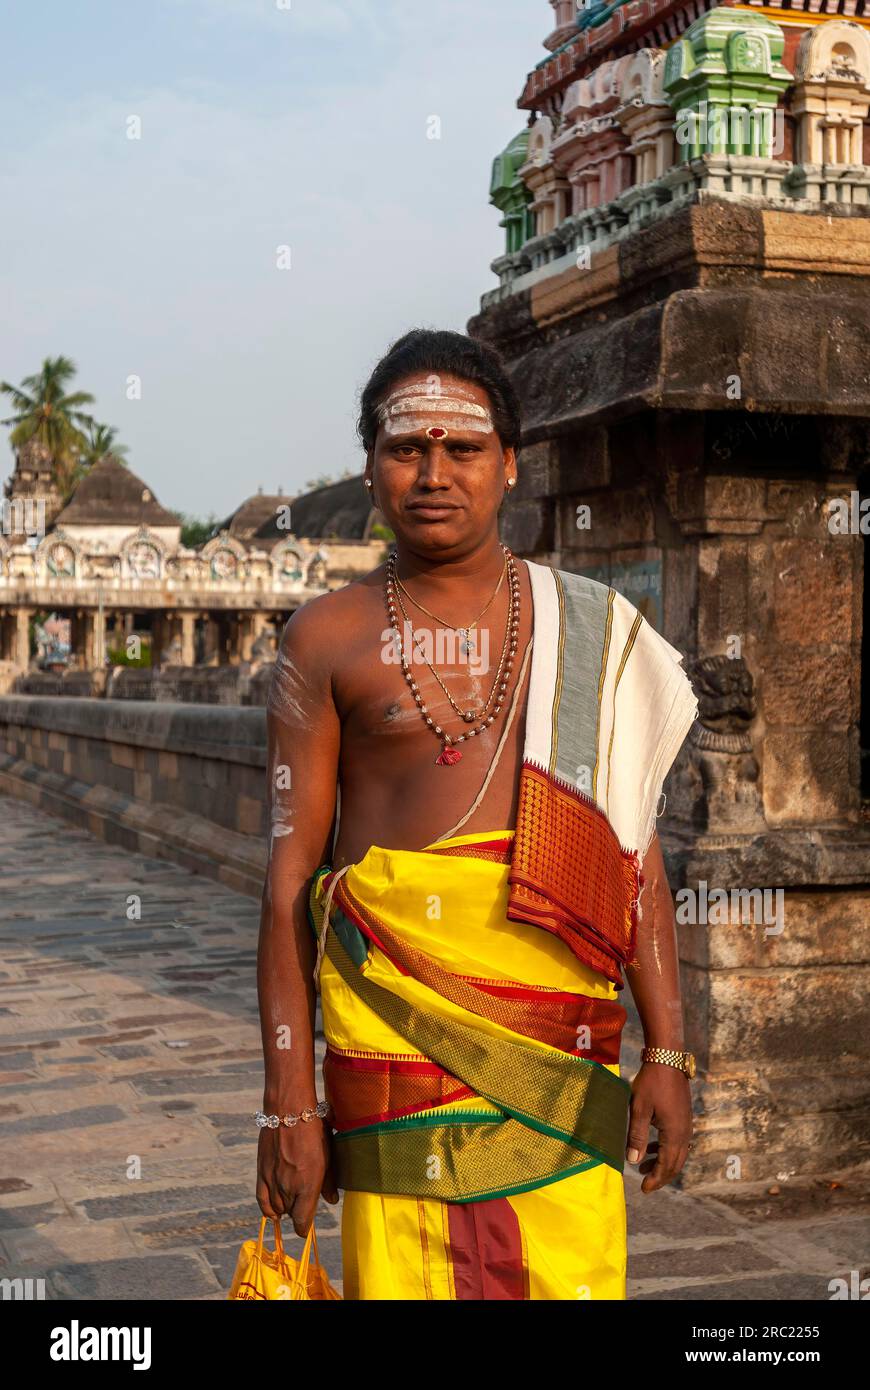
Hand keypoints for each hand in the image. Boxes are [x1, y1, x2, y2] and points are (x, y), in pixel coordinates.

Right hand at [256, 1119, 339, 1236]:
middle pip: (291, 1214)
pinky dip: (268, 1208)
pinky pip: (262, 1201)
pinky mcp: (261, 1173)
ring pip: (278, 1208)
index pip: (303, 1221)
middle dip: (298, 1212)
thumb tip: (332, 1200)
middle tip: (304, 1201)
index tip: (306, 1229)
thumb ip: (329, 1182)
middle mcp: (289, 1186)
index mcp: (308, 1184)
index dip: (305, 1228)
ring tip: (292, 1199)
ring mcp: (273, 1181)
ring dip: (285, 1207)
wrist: (288, 1110)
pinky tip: (273, 1210)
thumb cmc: (314, 1130)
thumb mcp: (328, 1155)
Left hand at [626, 1061, 692, 1192]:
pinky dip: (666, 1149)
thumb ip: (637, 1136)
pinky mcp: (683, 1117)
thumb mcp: (639, 1109)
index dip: (656, 1180)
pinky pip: (677, 1141)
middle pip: (676, 1163)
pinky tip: (652, 1147)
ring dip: (663, 1163)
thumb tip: (633, 1161)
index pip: (667, 1165)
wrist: (667, 1059)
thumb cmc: (651, 1083)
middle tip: (646, 1184)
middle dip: (661, 1176)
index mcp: (674, 1133)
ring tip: (644, 1167)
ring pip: (678, 1153)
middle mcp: (684, 1132)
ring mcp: (686, 1124)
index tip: (644, 1189)